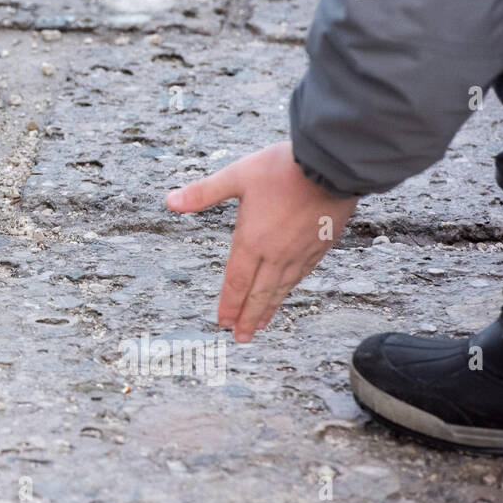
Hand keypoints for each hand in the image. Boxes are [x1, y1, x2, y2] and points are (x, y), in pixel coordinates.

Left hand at [165, 141, 357, 341]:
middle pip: (259, 293)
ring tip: (260, 325)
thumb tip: (170, 201)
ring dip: (269, 308)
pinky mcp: (321, 246)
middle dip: (247, 317)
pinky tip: (287, 293)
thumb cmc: (283, 168)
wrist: (332, 165)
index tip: (222, 322)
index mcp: (252, 240)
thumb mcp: (237, 175)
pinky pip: (302, 275)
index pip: (236, 281)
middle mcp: (276, 253)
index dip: (229, 304)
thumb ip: (203, 193)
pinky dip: (290, 290)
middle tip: (240, 337)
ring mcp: (301, 252)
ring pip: (282, 288)